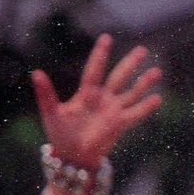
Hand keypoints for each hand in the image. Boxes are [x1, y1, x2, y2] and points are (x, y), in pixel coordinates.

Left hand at [31, 33, 162, 168]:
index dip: (101, 55)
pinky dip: (146, 107)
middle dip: (131, 64)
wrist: (72, 156)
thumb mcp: (51, 112)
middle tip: (143, 50)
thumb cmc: (60, 133)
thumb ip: (46, 93)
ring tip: (157, 71)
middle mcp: (103, 99)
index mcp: (86, 93)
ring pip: (132, 93)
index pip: (95, 70)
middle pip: (119, 77)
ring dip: (144, 83)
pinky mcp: (121, 125)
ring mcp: (114, 111)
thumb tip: (36, 72)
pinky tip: (157, 98)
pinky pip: (136, 114)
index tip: (107, 38)